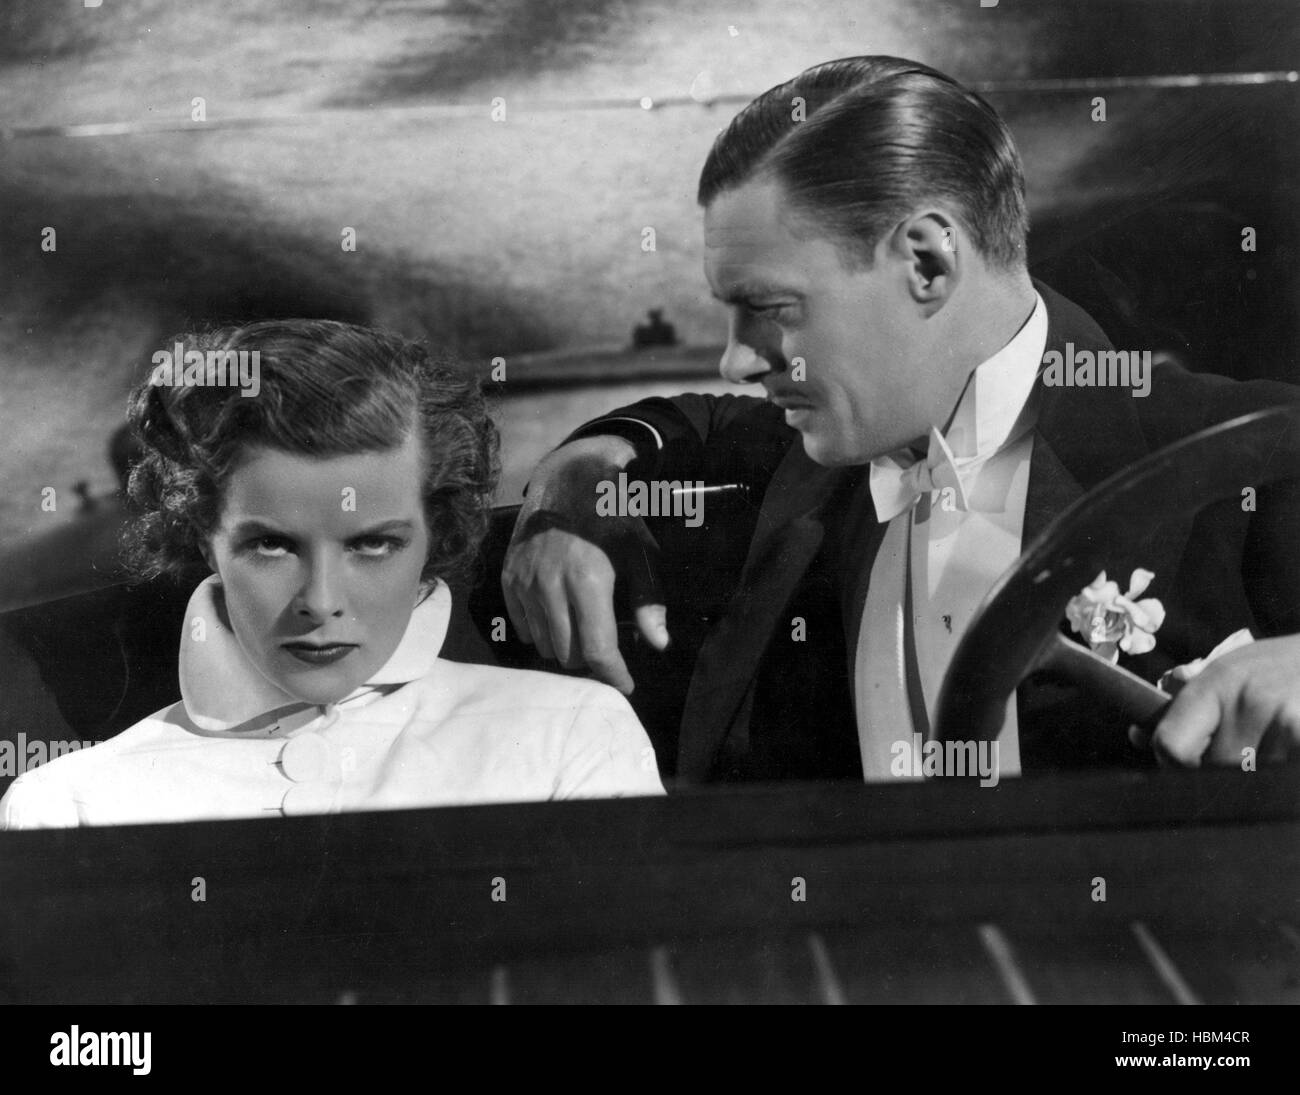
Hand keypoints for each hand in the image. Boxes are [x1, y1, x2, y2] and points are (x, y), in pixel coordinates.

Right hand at [501, 437, 669, 693]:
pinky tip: (557, 618)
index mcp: (588, 581)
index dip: (613, 674)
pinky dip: (541, 631)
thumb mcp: (641, 553)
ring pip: (544, 644)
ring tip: (581, 632)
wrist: (566, 479)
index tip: (625, 684)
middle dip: (591, 660)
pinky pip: (523, 627)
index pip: (597, 650)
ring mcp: (525, 582)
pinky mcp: (508, 578)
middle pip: (569, 654)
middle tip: (605, 650)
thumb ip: (649, 600)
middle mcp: (551, 585)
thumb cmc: (613, 516)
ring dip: (565, 647)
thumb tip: (660, 644)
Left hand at [1141, 634, 1299, 767]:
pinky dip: (1286, 765)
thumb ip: (1185, 704)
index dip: (1173, 760)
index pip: (1171, 745)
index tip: (1184, 758)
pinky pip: (1281, 775)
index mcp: (1217, 683)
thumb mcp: (1230, 669)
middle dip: (1225, 762)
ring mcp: (1282, 720)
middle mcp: (1245, 700)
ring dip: (1262, 767)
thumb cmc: (1283, 666)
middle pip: (1212, 768)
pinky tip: (1292, 742)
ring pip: (1251, 777)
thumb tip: (1136, 736)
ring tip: (1280, 730)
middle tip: (1252, 734)